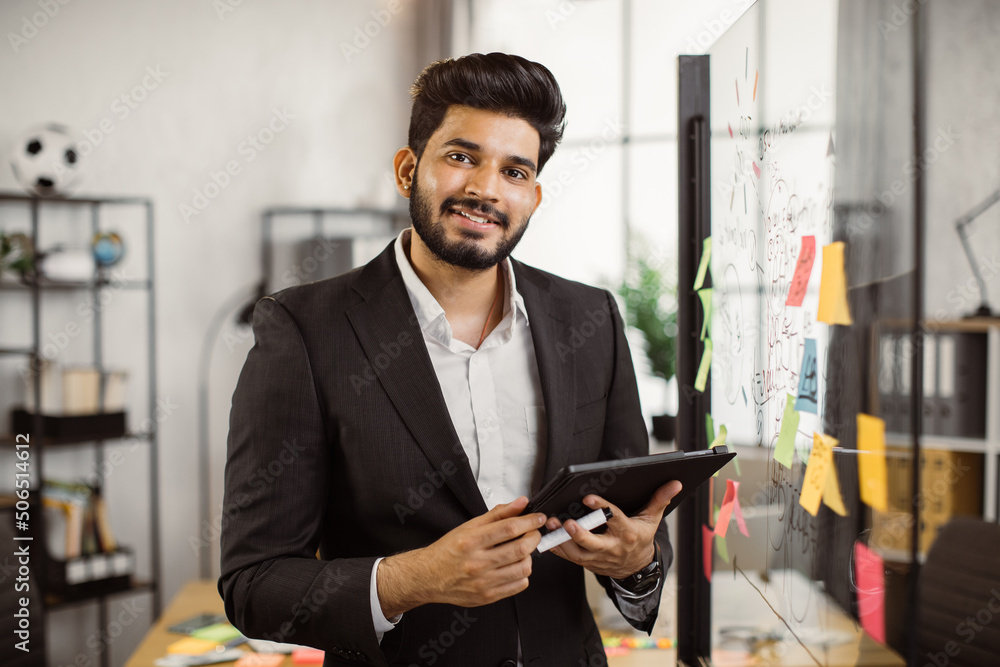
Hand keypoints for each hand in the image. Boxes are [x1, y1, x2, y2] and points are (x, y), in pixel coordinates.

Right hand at [377, 496, 544, 616]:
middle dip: (534, 537)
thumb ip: (498, 514)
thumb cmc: (449, 550)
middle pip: (520, 548)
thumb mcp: (470, 526)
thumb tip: (521, 503)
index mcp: (471, 541)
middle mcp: (477, 563)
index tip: (537, 518)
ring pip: (523, 568)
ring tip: (522, 550)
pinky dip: (523, 573)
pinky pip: (518, 585)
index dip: (529, 521)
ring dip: (530, 556)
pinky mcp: (487, 596)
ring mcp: (483, 582)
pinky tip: (514, 566)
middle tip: (533, 532)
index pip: (509, 528)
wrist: (429, 576)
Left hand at [544, 480, 681, 578]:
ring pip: (578, 553)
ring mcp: (599, 558)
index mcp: (627, 534)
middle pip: (594, 543)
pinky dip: (558, 548)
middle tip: (567, 522)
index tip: (588, 498)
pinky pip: (570, 558)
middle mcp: (612, 547)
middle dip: (579, 534)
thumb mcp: (652, 519)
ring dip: (562, 540)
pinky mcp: (588, 563)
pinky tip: (548, 536)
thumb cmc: (641, 538)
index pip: (615, 520)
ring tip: (552, 525)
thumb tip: (675, 482)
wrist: (636, 568)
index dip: (602, 509)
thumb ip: (660, 499)